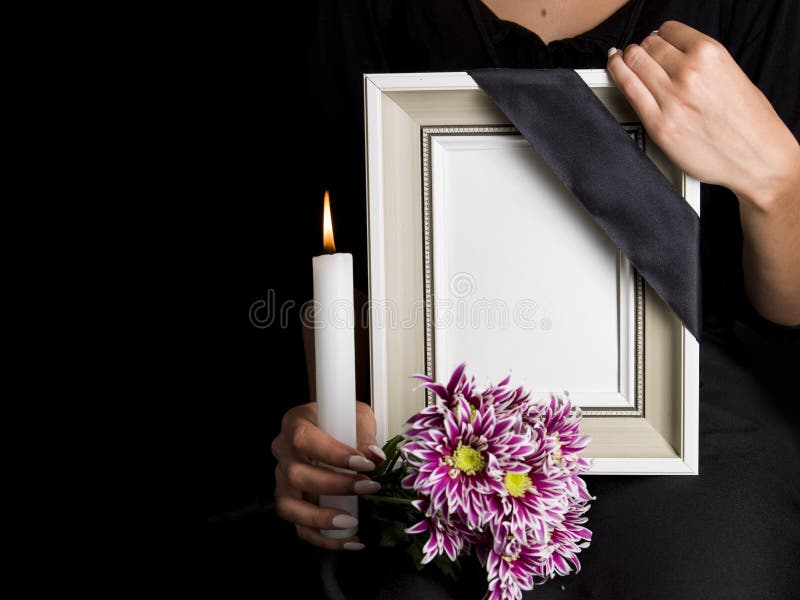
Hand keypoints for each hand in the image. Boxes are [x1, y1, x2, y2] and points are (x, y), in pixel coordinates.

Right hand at [271, 402, 384, 549]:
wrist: (332, 428)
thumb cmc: (342, 420)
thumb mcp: (357, 416)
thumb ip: (364, 434)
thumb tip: (374, 456)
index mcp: (295, 424)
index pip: (304, 439)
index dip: (332, 454)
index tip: (365, 463)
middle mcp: (282, 452)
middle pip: (296, 474)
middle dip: (335, 485)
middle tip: (369, 487)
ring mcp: (282, 479)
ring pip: (288, 505)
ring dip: (320, 518)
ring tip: (352, 522)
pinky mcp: (291, 502)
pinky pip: (299, 527)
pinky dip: (323, 538)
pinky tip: (350, 541)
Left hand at [607, 21, 799, 210]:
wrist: (757, 157)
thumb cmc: (749, 121)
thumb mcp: (732, 73)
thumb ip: (702, 61)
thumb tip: (673, 52)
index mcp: (710, 55)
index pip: (669, 31)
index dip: (659, 35)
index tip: (656, 40)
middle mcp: (688, 73)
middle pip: (648, 47)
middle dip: (642, 47)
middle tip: (638, 52)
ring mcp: (670, 100)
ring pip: (633, 63)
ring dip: (625, 58)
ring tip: (621, 57)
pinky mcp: (658, 124)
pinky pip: (628, 90)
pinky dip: (616, 73)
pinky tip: (614, 67)